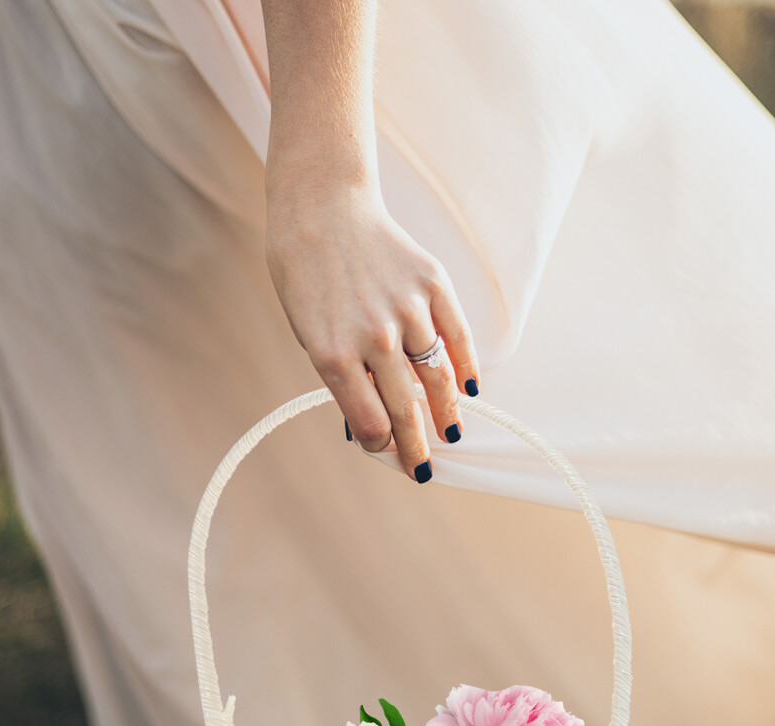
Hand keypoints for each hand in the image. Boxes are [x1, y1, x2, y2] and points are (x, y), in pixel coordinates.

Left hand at [265, 181, 480, 482]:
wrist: (322, 208)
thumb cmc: (305, 274)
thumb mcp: (308, 332)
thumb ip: (341, 376)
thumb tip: (373, 415)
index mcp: (333, 354)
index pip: (370, 423)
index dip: (381, 445)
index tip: (387, 451)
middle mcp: (374, 337)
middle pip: (406, 409)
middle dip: (416, 446)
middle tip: (425, 468)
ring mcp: (407, 310)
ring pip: (438, 378)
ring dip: (447, 413)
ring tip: (451, 433)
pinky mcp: (432, 285)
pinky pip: (457, 337)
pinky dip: (466, 366)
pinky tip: (468, 389)